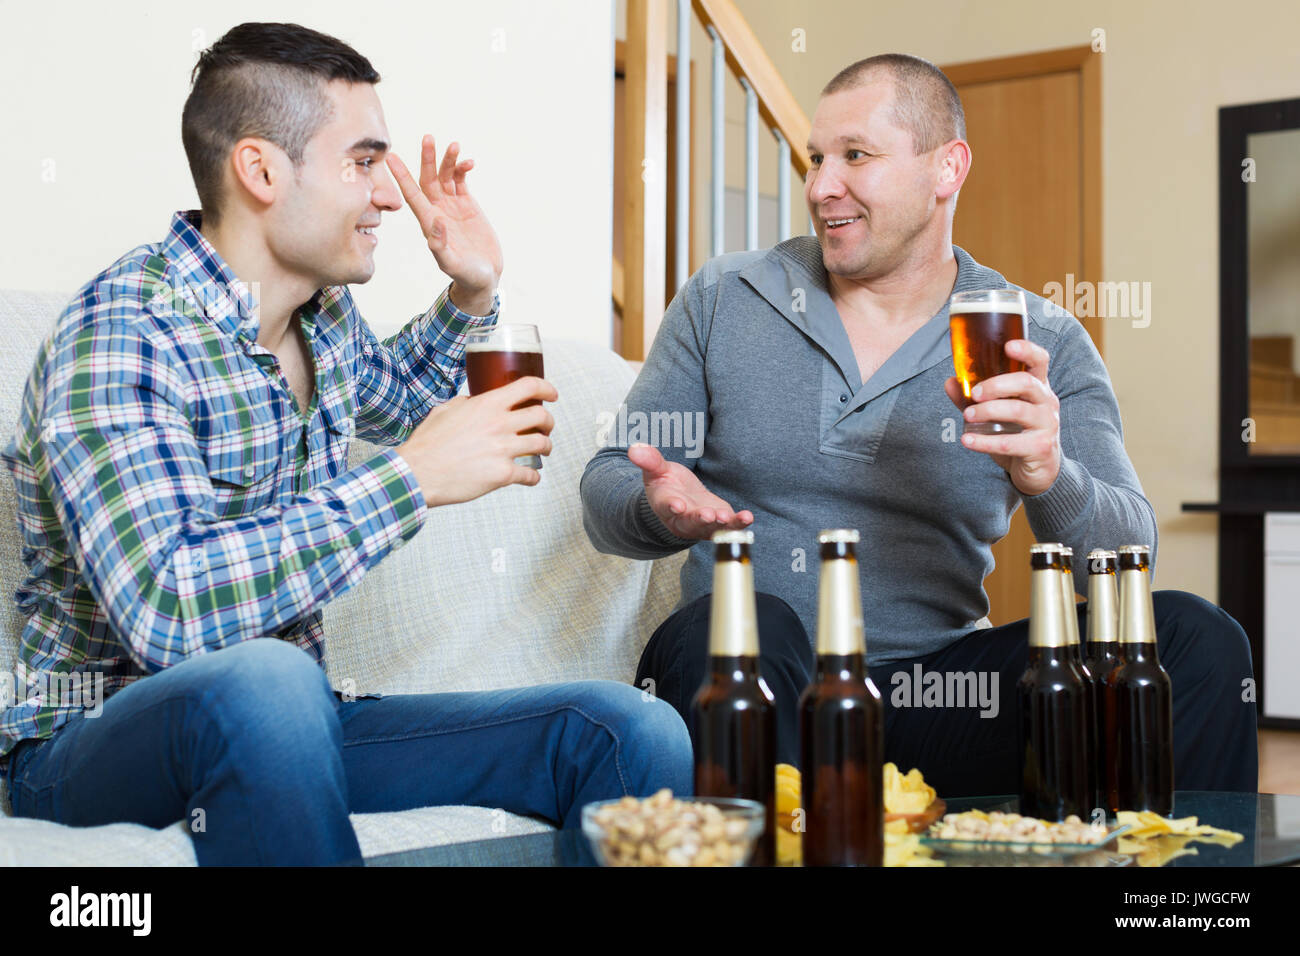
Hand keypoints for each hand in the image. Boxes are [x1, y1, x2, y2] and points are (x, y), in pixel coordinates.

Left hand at [387, 135, 502, 314]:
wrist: (484, 276)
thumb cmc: (466, 274)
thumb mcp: (452, 264)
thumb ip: (440, 245)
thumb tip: (435, 221)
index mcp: (428, 223)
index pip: (412, 195)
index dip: (402, 177)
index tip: (392, 157)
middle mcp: (437, 210)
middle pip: (428, 179)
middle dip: (427, 159)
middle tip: (428, 138)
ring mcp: (452, 206)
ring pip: (445, 176)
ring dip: (448, 160)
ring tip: (454, 146)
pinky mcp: (467, 204)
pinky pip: (461, 181)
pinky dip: (463, 169)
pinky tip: (468, 162)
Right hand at [396, 377, 556, 506]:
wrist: (417, 473)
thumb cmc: (426, 445)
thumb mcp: (444, 411)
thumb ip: (464, 404)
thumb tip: (472, 402)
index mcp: (487, 404)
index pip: (529, 386)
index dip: (546, 388)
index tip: (552, 395)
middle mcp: (499, 424)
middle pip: (542, 416)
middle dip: (549, 422)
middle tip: (545, 428)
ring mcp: (503, 449)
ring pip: (543, 444)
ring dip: (546, 447)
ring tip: (543, 451)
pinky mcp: (503, 474)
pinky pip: (531, 474)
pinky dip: (534, 477)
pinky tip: (530, 477)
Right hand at [629, 443, 752, 539]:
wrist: (680, 498)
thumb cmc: (667, 484)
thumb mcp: (656, 470)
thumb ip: (649, 460)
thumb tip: (635, 448)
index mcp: (665, 505)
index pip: (667, 506)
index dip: (672, 506)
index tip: (677, 505)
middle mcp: (683, 519)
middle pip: (690, 522)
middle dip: (700, 519)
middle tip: (709, 516)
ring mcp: (702, 523)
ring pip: (710, 527)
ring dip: (721, 524)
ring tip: (729, 518)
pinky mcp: (719, 523)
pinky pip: (729, 526)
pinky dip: (738, 523)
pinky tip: (747, 517)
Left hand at [944, 339, 1061, 496]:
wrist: (1038, 471)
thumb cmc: (1017, 434)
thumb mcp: (996, 414)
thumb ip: (974, 398)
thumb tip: (950, 382)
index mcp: (1038, 387)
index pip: (1040, 361)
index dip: (1027, 350)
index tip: (1007, 346)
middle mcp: (1046, 402)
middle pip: (1026, 383)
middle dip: (996, 385)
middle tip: (974, 394)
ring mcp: (1047, 425)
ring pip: (1019, 411)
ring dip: (988, 411)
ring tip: (967, 416)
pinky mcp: (1040, 448)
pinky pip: (1010, 443)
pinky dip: (984, 442)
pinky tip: (967, 441)